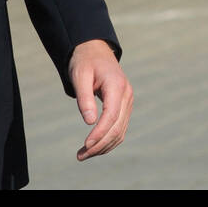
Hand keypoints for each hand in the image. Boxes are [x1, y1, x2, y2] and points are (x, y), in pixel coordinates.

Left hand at [68, 39, 132, 161]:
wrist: (95, 51)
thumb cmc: (85, 62)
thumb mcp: (80, 76)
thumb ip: (84, 98)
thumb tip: (90, 122)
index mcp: (117, 86)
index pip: (111, 115)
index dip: (100, 133)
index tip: (86, 145)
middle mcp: (126, 95)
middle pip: (117, 127)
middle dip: (100, 144)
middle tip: (80, 155)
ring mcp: (128, 102)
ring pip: (120, 131)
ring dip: (104, 146)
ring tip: (84, 154)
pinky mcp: (124, 107)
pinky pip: (120, 128)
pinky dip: (108, 140)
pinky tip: (94, 147)